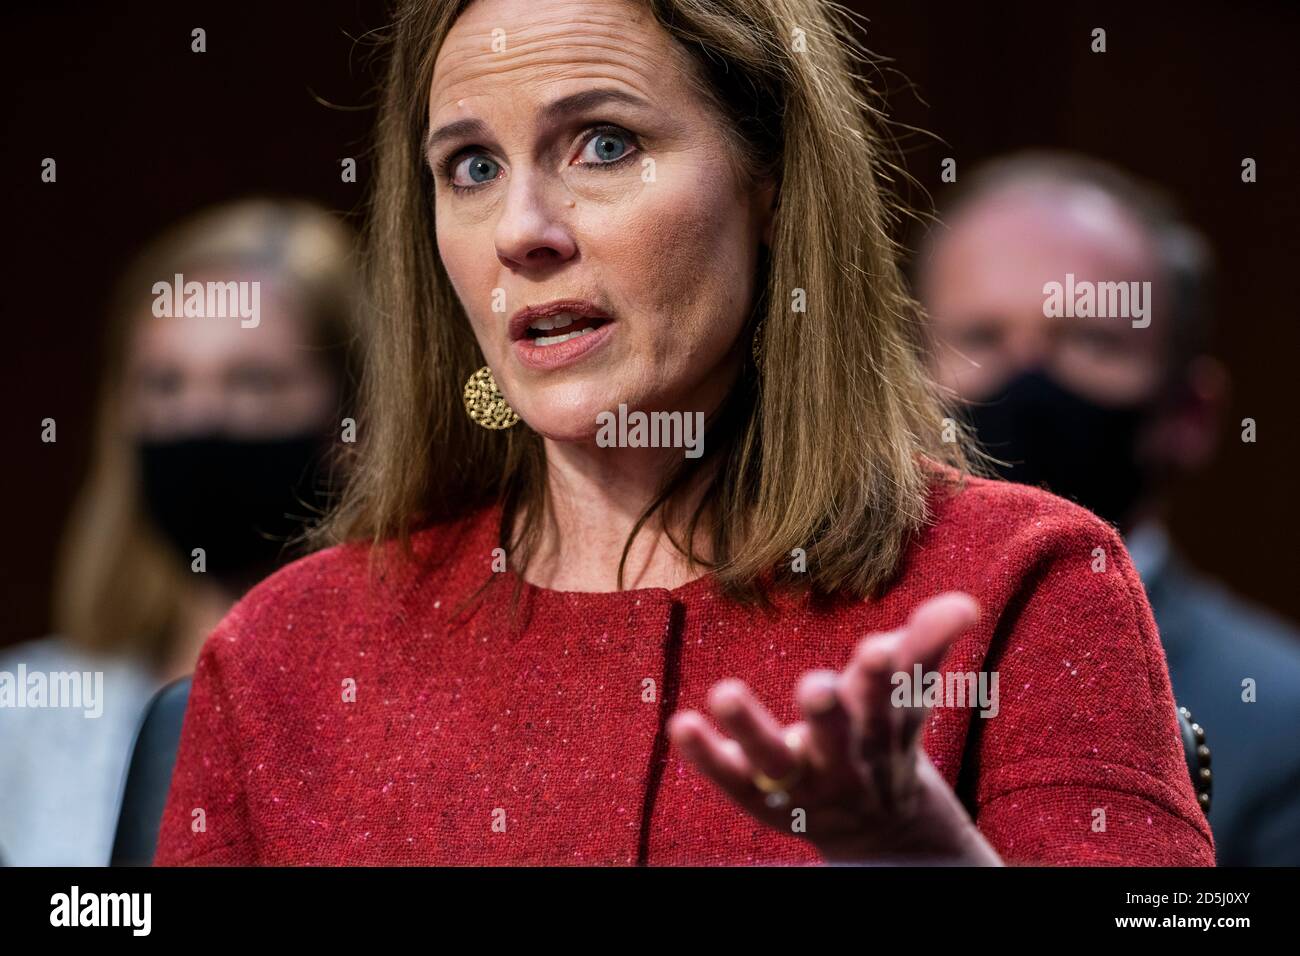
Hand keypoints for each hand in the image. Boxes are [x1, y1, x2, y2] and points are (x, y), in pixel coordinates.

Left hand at [666, 591, 1002, 864]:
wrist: (881, 836)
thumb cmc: (887, 744)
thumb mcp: (912, 702)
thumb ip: (929, 648)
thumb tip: (965, 603)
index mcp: (884, 734)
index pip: (891, 706)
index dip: (886, 679)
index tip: (879, 647)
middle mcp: (845, 764)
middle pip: (839, 739)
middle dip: (829, 713)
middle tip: (816, 686)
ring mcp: (802, 785)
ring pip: (777, 762)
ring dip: (752, 729)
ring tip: (724, 692)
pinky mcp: (762, 799)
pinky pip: (732, 780)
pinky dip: (707, 757)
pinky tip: (681, 725)